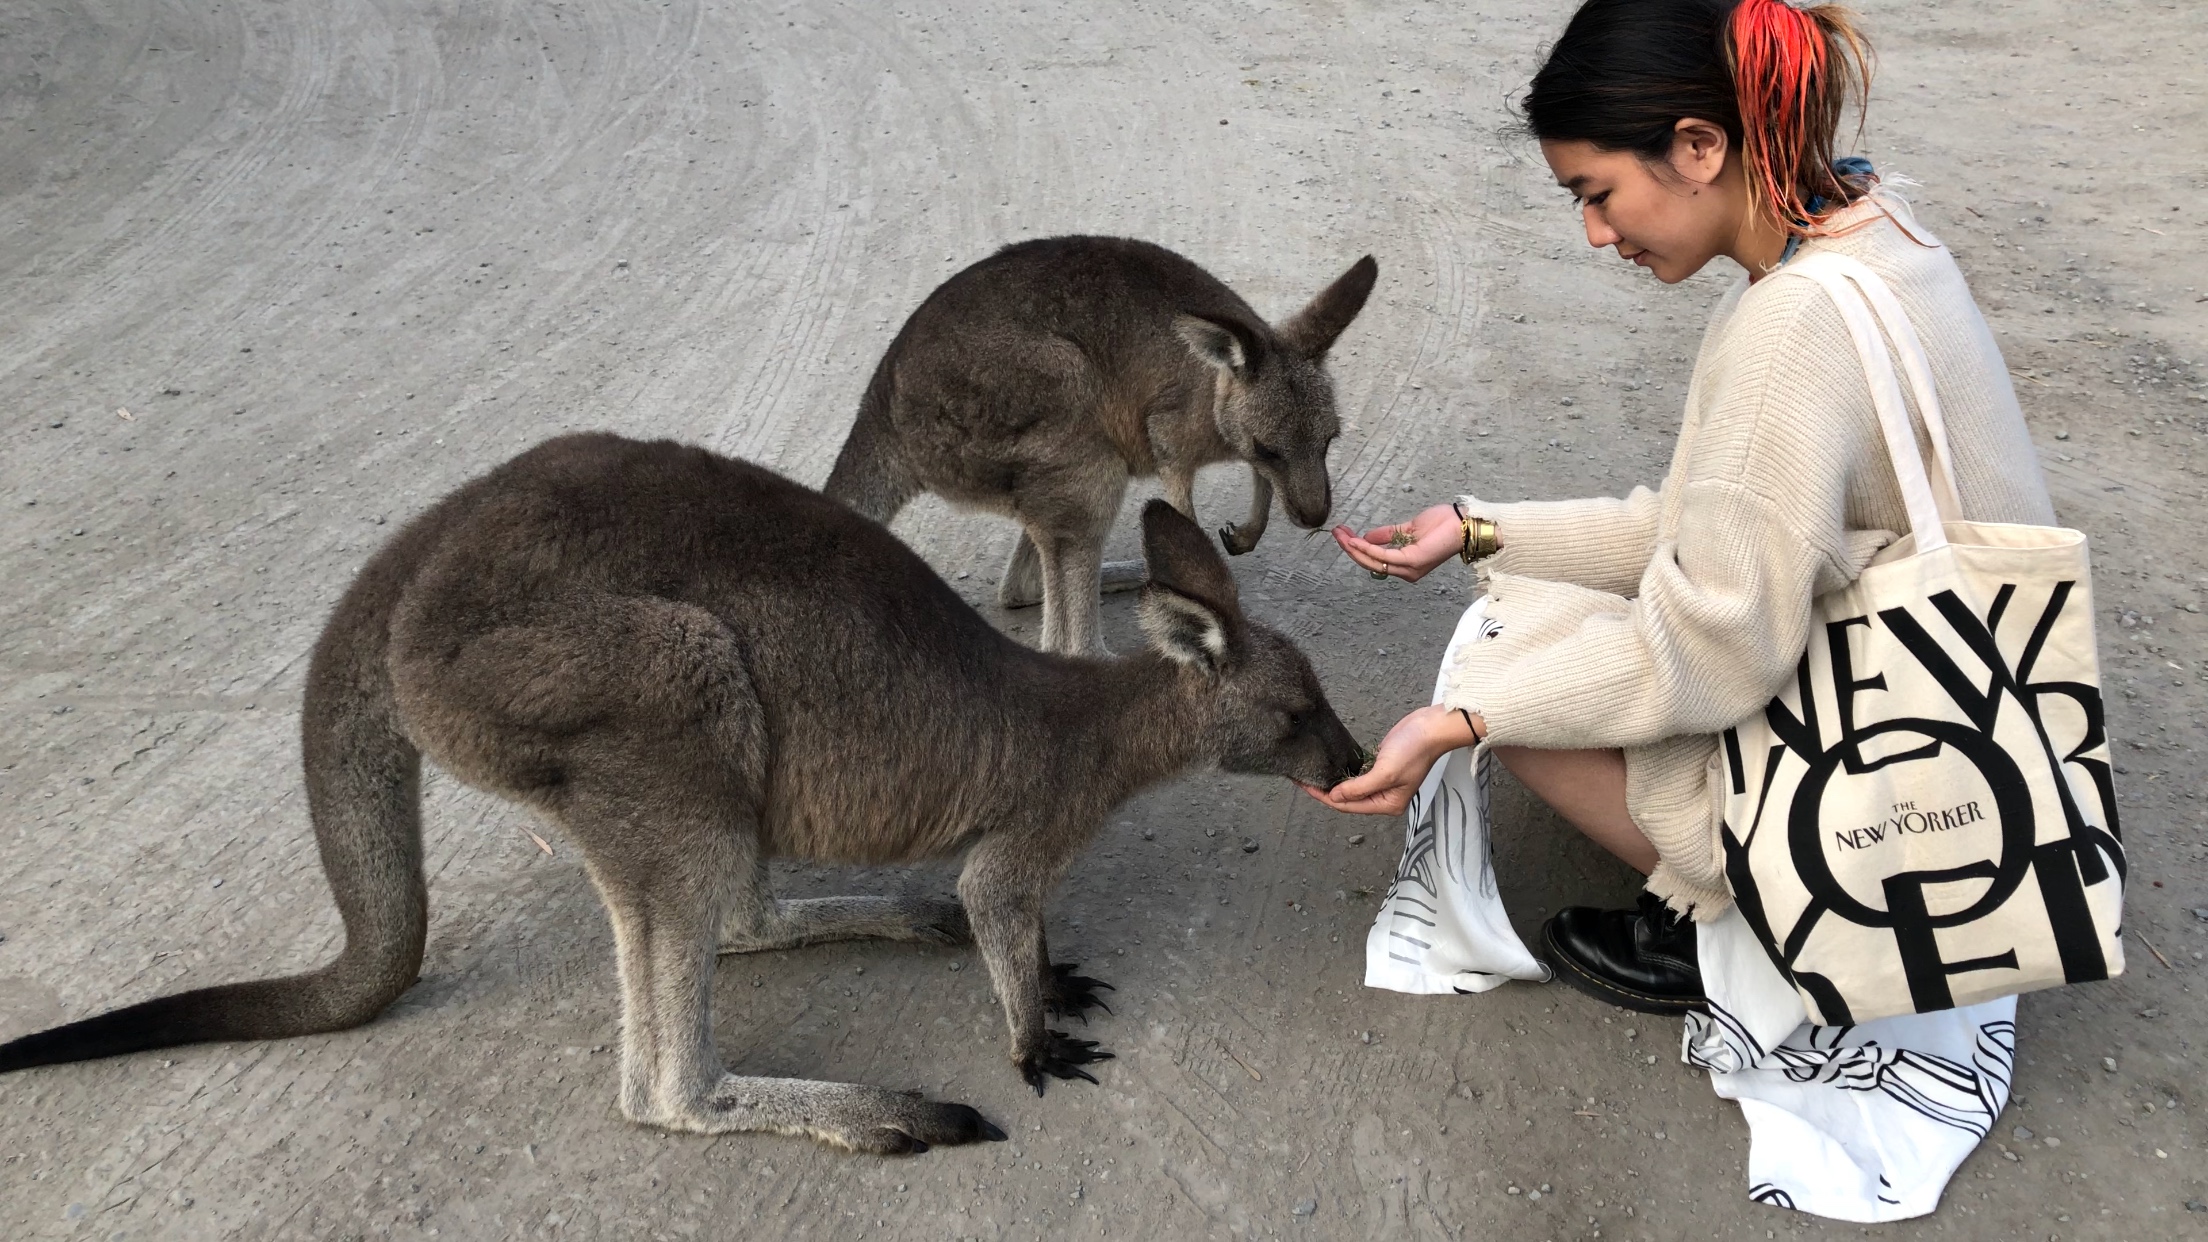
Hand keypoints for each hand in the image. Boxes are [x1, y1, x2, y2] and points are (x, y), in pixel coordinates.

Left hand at [1301, 704, 1480, 815]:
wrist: (1432, 728)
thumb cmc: (1414, 750)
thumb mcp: (1385, 773)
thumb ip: (1358, 788)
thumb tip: (1335, 796)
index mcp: (1387, 804)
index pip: (1348, 806)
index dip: (1324, 797)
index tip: (1304, 786)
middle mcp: (1384, 797)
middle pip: (1347, 799)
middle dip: (1325, 791)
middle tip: (1302, 779)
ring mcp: (1382, 782)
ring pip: (1351, 787)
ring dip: (1333, 782)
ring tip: (1310, 774)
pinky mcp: (1381, 766)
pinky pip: (1357, 774)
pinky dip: (1343, 772)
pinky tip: (1329, 767)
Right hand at [1333, 503, 1465, 582]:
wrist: (1463, 523)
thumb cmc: (1443, 525)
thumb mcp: (1408, 529)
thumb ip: (1388, 535)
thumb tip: (1367, 536)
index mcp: (1406, 565)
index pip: (1375, 560)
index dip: (1356, 548)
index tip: (1343, 533)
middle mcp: (1406, 572)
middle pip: (1369, 563)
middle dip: (1350, 548)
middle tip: (1335, 533)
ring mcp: (1409, 568)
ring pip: (1373, 561)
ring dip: (1353, 547)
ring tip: (1340, 534)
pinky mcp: (1411, 560)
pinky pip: (1383, 555)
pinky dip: (1367, 547)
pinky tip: (1356, 539)